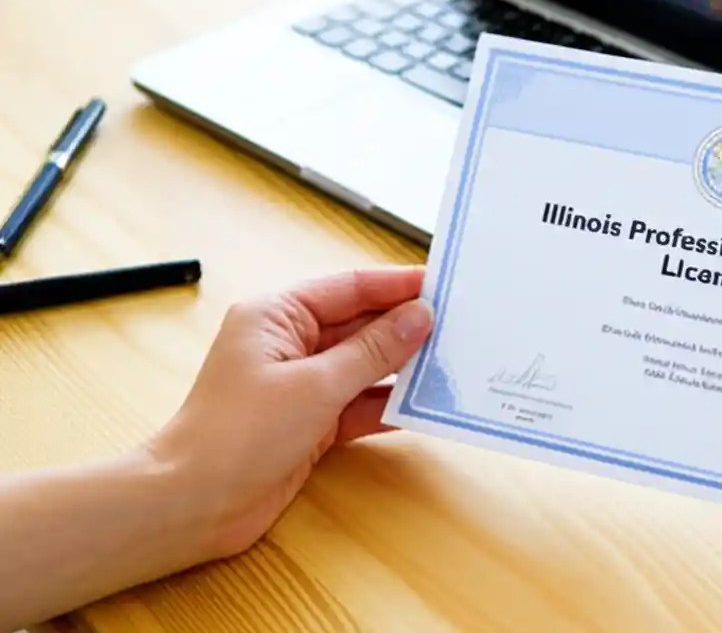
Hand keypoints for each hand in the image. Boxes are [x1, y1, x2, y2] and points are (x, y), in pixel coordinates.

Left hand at [148, 267, 432, 559]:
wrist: (194, 505)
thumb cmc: (239, 434)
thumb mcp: (316, 386)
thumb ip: (373, 350)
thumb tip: (419, 317)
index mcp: (277, 316)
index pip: (349, 288)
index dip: (397, 286)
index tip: (443, 286)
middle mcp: (289, 343)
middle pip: (360, 325)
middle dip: (405, 328)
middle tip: (459, 327)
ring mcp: (299, 384)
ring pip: (364, 366)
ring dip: (402, 369)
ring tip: (451, 364)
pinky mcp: (309, 422)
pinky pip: (359, 404)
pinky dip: (387, 406)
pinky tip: (423, 406)